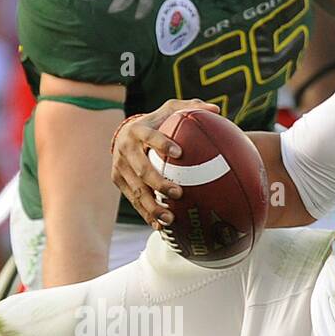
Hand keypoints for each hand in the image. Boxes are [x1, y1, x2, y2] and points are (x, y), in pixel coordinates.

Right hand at [110, 99, 218, 229]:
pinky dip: (147, 213)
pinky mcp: (118, 181)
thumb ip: (190, 108)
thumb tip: (216, 109)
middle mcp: (125, 149)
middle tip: (179, 193)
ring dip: (152, 206)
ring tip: (170, 219)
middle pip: (142, 170)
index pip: (150, 136)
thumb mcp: (169, 110)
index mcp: (138, 130)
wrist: (123, 132)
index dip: (163, 144)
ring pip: (136, 190)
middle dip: (159, 183)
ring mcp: (119, 167)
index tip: (179, 152)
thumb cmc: (155, 122)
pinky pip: (133, 200)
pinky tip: (161, 227)